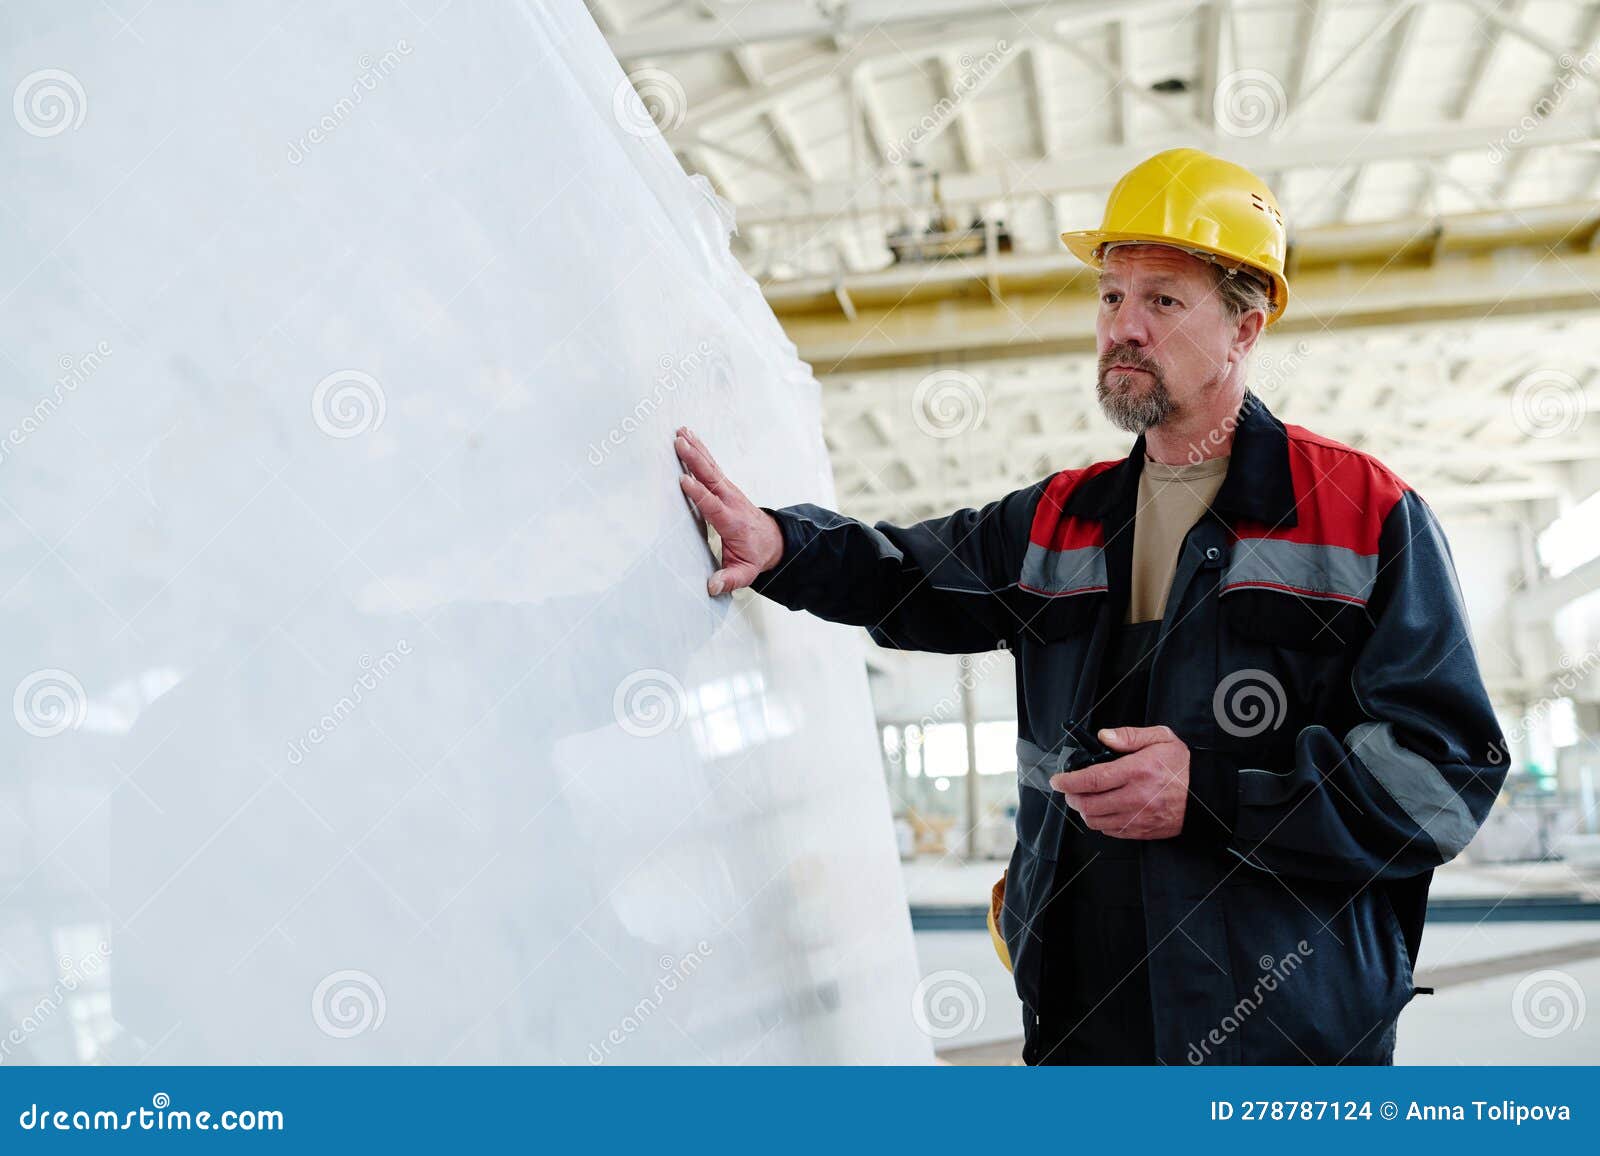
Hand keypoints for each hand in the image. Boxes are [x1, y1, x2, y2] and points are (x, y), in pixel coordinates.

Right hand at [673, 426, 784, 595]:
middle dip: (695, 460)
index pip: (712, 506)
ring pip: (711, 467)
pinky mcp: (726, 486)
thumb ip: (729, 579)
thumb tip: (712, 587)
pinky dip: (700, 451)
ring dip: (696, 450)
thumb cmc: (754, 556)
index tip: (683, 480)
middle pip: (711, 478)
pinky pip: (712, 466)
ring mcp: (729, 491)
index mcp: (732, 522)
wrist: (773, 541)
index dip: (698, 494)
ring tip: (680, 433)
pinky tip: (689, 437)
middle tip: (679, 443)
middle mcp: (731, 501)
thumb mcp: (745, 573)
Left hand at [1049, 725, 1189, 839]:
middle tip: (1069, 789)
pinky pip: (1110, 831)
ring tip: (1084, 799)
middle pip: (1089, 804)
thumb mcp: (1161, 738)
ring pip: (1096, 821)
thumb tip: (1102, 736)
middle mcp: (1136, 797)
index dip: (1069, 781)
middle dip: (1071, 797)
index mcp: (1138, 771)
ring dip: (1083, 811)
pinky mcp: (1142, 831)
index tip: (1058, 780)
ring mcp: (1139, 817)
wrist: (1206, 796)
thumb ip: (1129, 735)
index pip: (1093, 779)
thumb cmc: (1183, 766)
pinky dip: (1100, 821)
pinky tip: (1103, 809)